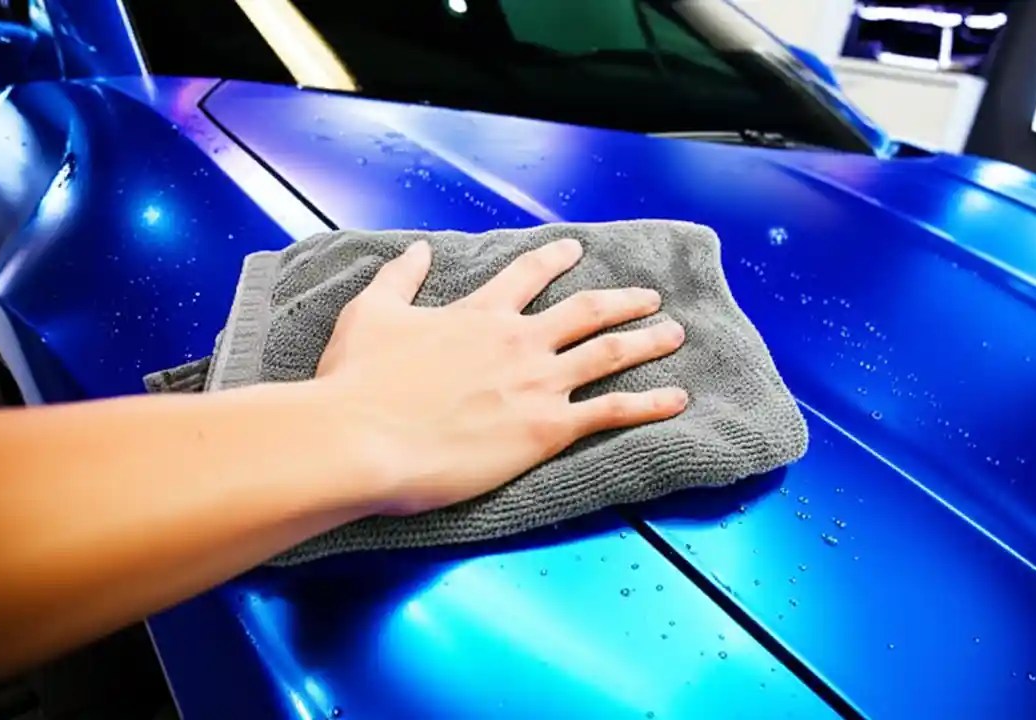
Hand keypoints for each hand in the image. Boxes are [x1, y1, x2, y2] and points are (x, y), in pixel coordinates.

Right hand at [313, 238, 687, 514]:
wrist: (364, 439)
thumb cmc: (358, 383)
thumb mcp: (371, 314)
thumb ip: (399, 278)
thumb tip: (417, 251)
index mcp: (479, 313)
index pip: (528, 275)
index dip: (555, 258)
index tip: (575, 249)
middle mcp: (518, 340)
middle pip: (587, 311)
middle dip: (623, 300)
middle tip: (648, 297)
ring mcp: (538, 382)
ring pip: (610, 352)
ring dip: (647, 341)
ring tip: (673, 333)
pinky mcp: (548, 427)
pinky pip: (612, 411)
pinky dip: (650, 405)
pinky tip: (677, 400)